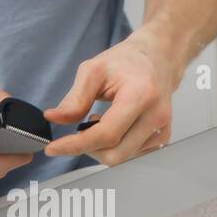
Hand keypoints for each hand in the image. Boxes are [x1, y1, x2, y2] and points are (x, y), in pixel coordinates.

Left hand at [43, 28, 179, 164]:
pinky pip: (132, 154)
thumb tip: (53, 118)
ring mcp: (162, 130)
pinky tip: (114, 127)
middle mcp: (155, 116)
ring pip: (122, 157)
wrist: (158, 59)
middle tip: (79, 130)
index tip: (54, 148)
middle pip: (115, 154)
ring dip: (103, 146)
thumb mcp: (94, 71)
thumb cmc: (128, 62)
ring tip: (100, 121)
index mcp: (140, 96)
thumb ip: (74, 98)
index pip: (106, 134)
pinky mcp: (163, 137)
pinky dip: (115, 146)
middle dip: (89, 148)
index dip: (76, 145)